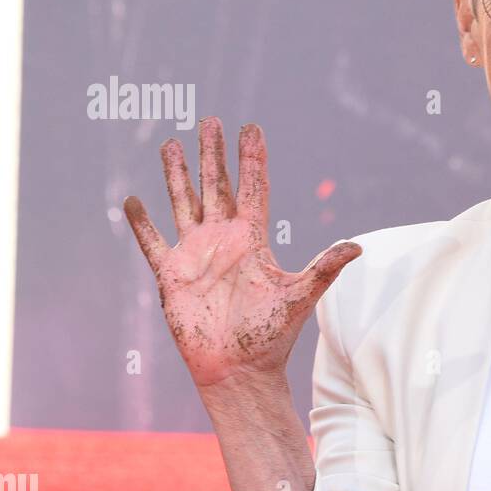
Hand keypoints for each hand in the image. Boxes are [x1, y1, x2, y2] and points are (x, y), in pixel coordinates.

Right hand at [122, 117, 361, 391]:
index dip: (251, 158)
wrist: (239, 369)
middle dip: (213, 154)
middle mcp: (223, 241)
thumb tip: (357, 246)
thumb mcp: (300, 296)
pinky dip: (141, 223)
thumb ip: (325, 268)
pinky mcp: (171, 276)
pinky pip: (152, 243)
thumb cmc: (271, 336)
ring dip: (178, 175)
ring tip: (172, 143)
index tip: (251, 128)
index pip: (253, 188)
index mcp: (252, 240)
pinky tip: (133, 201)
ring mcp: (195, 255)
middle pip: (216, 186)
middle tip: (210, 121)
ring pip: (184, 204)